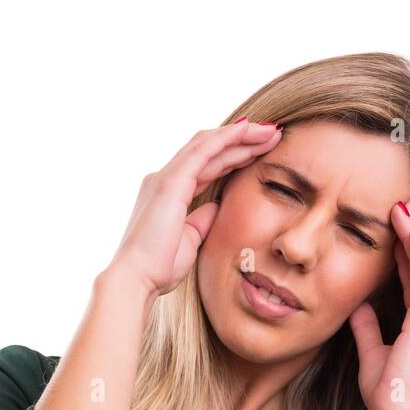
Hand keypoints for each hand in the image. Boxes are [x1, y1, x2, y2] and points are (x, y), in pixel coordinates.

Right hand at [108, 120, 281, 299]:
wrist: (137, 279)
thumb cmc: (158, 269)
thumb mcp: (190, 241)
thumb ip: (202, 221)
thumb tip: (217, 207)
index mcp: (169, 194)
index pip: (207, 166)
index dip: (234, 156)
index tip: (261, 152)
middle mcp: (165, 179)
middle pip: (209, 149)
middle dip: (242, 140)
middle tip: (272, 134)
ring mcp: (166, 178)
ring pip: (208, 144)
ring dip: (240, 134)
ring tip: (270, 131)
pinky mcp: (171, 182)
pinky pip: (203, 151)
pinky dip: (226, 137)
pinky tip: (247, 130)